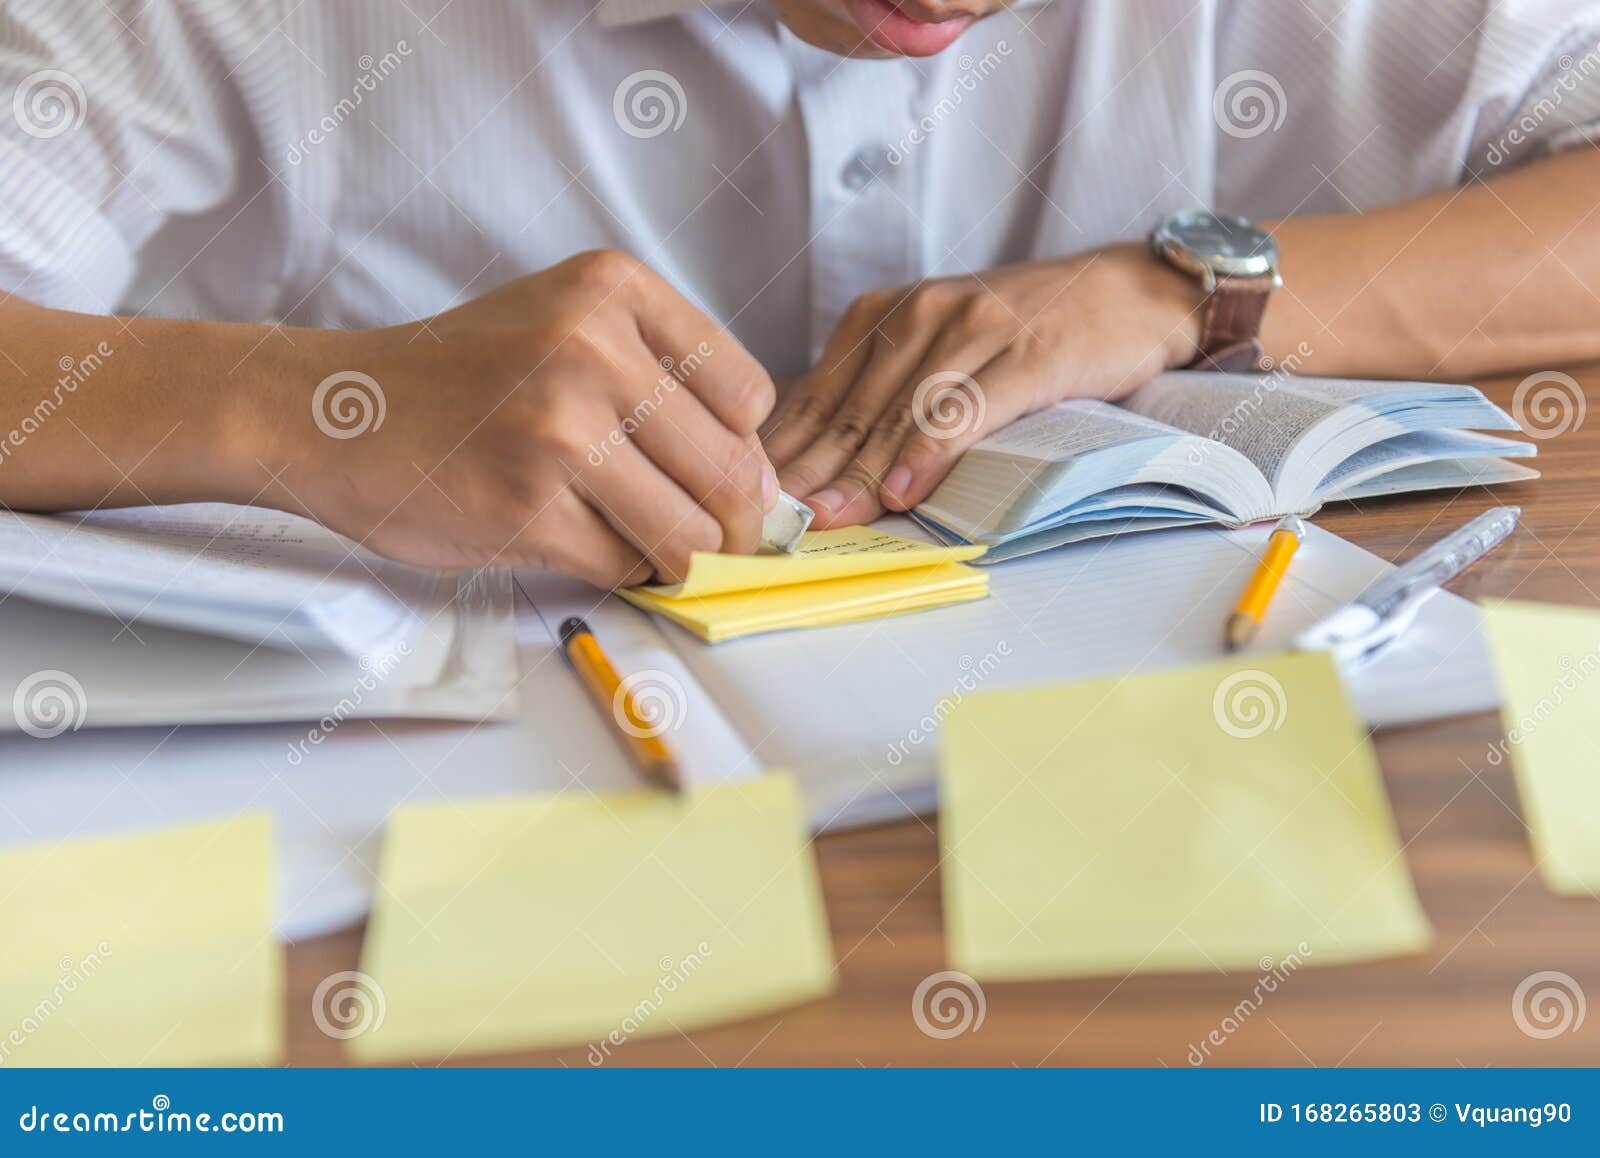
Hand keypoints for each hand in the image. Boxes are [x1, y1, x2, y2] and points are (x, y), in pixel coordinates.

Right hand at [272, 250, 777, 586]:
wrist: (337, 413)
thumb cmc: (466, 375)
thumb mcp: (568, 320)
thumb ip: (665, 378)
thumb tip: (766, 486)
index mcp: (612, 289)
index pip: (750, 395)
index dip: (744, 448)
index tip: (714, 472)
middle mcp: (590, 349)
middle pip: (732, 471)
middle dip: (733, 524)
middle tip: (710, 537)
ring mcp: (557, 432)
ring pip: (687, 532)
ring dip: (678, 556)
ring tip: (643, 541)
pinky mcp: (526, 510)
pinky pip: (626, 567)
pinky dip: (623, 572)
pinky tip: (588, 544)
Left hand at [761, 245, 1203, 527]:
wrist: (1136, 293)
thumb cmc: (1029, 333)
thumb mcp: (941, 350)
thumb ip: (881, 393)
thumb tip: (811, 462)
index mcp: (886, 315)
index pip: (818, 393)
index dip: (782, 452)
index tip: (748, 500)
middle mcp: (921, 314)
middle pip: (851, 409)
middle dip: (809, 472)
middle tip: (771, 524)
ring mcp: (975, 328)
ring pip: (900, 412)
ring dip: (859, 471)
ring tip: (827, 519)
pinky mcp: (1029, 353)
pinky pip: (967, 407)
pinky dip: (931, 452)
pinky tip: (904, 491)